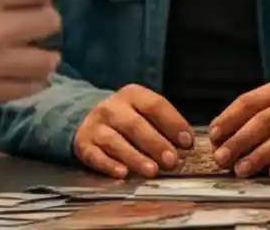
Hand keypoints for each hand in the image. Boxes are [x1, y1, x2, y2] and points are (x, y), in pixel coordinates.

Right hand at [73, 85, 191, 178]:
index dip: (172, 123)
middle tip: (172, 161)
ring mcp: (95, 125)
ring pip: (114, 141)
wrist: (88, 119)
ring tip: (152, 171)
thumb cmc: (127, 119)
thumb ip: (164, 124)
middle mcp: (111, 107)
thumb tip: (186, 145)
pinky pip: (95, 155)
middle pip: (134, 124)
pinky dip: (109, 165)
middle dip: (155, 143)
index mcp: (132, 94)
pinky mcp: (83, 144)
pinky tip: (123, 174)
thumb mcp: (144, 111)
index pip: (154, 105)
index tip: (186, 142)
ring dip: (135, 157)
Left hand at [209, 83, 269, 178]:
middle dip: (239, 141)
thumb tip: (217, 142)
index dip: (228, 120)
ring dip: (259, 155)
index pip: (247, 102)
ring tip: (241, 170)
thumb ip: (243, 123)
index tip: (213, 138)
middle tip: (221, 159)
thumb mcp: (269, 113)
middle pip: (263, 122)